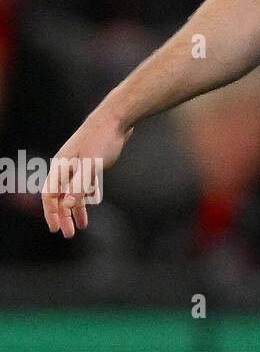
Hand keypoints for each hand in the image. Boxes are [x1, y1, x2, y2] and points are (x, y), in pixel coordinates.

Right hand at [41, 113, 131, 238]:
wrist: (117, 117)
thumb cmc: (102, 140)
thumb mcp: (90, 166)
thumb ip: (78, 186)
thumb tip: (65, 205)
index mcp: (60, 167)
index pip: (50, 196)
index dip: (52, 214)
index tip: (56, 230)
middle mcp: (66, 167)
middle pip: (60, 196)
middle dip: (64, 216)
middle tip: (69, 235)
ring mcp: (79, 164)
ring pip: (73, 191)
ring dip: (76, 209)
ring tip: (82, 226)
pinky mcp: (92, 161)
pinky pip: (85, 183)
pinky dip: (87, 195)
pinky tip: (92, 203)